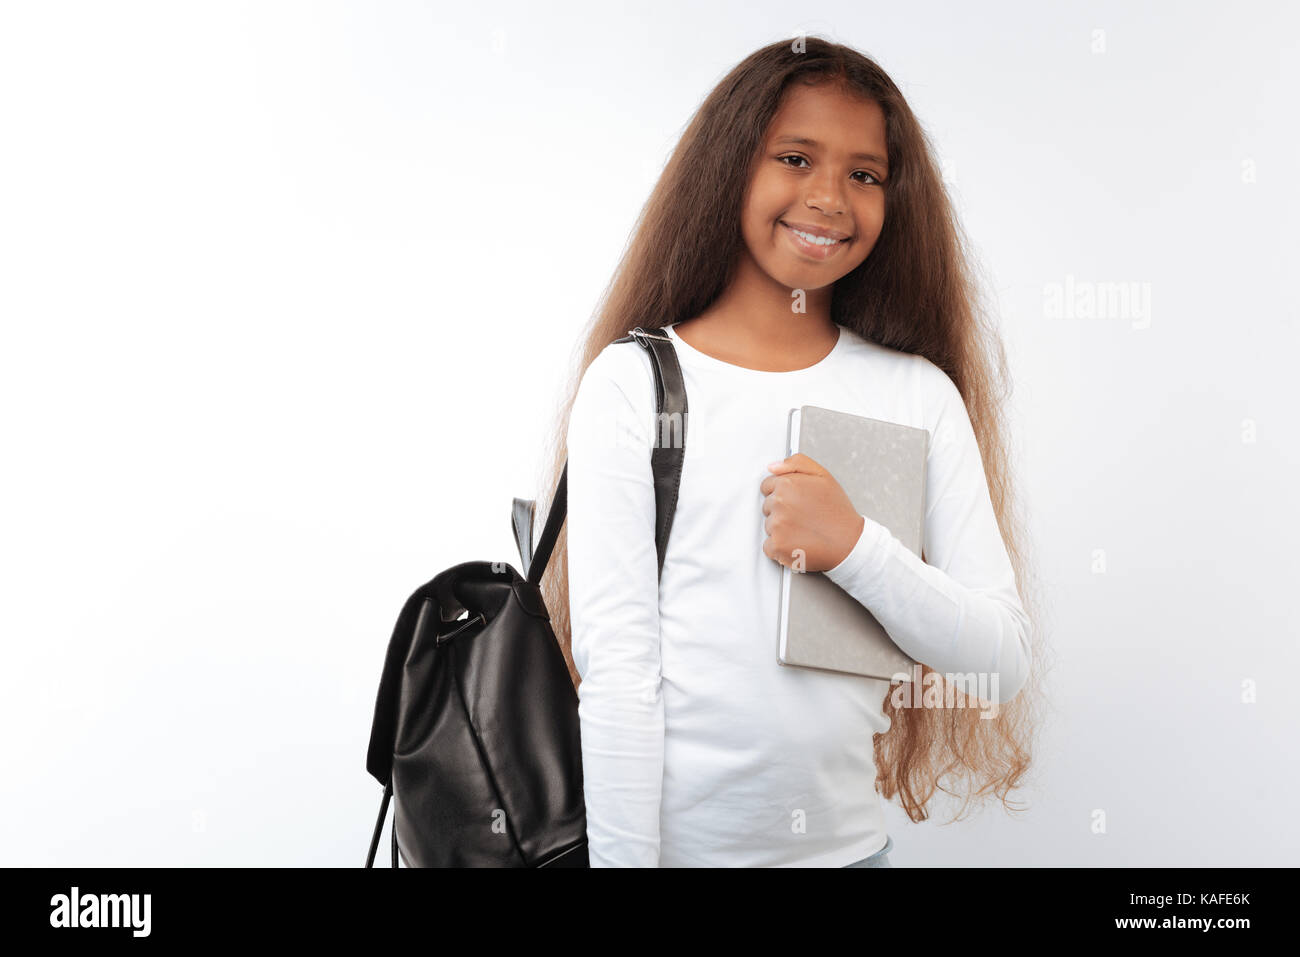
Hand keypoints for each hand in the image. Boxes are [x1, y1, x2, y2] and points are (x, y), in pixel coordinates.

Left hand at [759, 453, 864, 571]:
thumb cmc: (838, 512)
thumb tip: (772, 467)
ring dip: (782, 529)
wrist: (849, 543)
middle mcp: (779, 503)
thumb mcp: (823, 476)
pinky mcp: (777, 545)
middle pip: (767, 506)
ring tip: (804, 529)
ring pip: (768, 526)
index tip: (796, 501)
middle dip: (781, 511)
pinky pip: (769, 546)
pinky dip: (780, 548)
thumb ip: (796, 464)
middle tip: (803, 516)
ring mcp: (777, 525)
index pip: (767, 486)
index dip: (783, 494)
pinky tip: (798, 542)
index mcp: (787, 484)